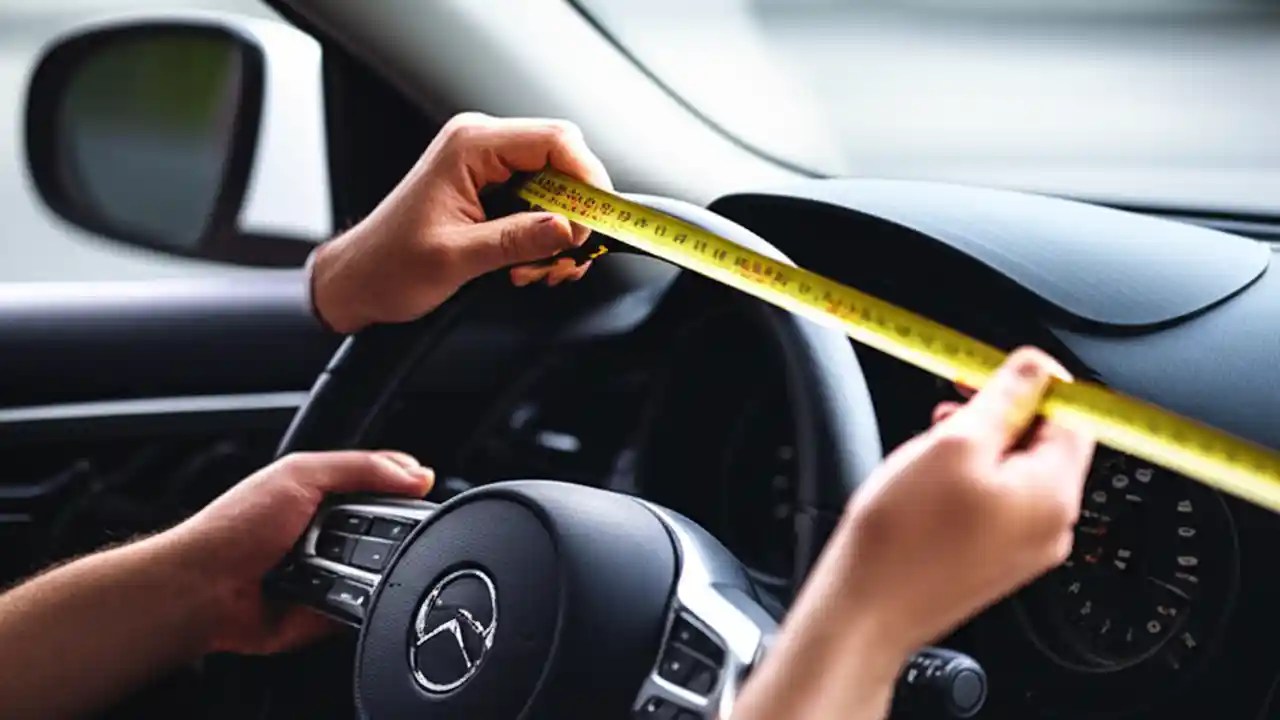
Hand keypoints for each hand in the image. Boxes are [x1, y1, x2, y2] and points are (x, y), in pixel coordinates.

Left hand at [165, 451, 434, 654]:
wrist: (202, 588)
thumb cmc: (233, 527)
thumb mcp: (300, 474)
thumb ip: (360, 468)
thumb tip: (416, 474)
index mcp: (323, 495)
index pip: (382, 487)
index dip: (405, 487)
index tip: (422, 489)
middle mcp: (328, 534)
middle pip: (389, 531)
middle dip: (390, 533)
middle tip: (373, 530)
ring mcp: (329, 574)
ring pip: (380, 572)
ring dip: (371, 570)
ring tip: (342, 564)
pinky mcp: (326, 613)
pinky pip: (363, 611)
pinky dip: (359, 605)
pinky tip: (341, 594)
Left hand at [311, 112, 612, 333]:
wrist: (360, 280)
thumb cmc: (390, 264)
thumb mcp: (457, 257)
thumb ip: (516, 240)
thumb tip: (567, 229)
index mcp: (470, 145)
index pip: (555, 140)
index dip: (587, 178)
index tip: (593, 222)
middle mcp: (482, 146)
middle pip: (564, 162)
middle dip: (575, 213)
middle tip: (567, 256)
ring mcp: (488, 166)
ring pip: (558, 188)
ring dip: (560, 233)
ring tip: (538, 270)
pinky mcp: (492, 189)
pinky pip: (541, 204)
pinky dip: (547, 238)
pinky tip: (529, 264)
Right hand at [733, 347, 1094, 719]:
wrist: (867, 609)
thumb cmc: (903, 536)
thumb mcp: (953, 442)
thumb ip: (1005, 396)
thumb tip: (1039, 365)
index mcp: (1054, 493)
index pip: (1076, 414)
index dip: (1036, 382)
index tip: (990, 372)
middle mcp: (1051, 524)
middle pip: (1047, 442)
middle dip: (1002, 412)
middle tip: (954, 400)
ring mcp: (1024, 546)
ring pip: (1017, 470)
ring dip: (980, 443)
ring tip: (933, 441)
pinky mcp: (994, 559)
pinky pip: (998, 501)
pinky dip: (970, 477)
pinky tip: (931, 477)